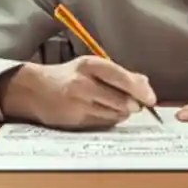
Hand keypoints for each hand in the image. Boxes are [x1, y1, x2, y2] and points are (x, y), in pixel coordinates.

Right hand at [0, 56, 157, 129]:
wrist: (36, 90)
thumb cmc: (68, 76)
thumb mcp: (91, 67)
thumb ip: (119, 74)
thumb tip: (145, 84)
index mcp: (89, 65)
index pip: (120, 77)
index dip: (139, 89)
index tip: (151, 98)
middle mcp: (83, 83)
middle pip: (120, 99)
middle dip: (134, 104)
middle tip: (138, 106)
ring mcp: (78, 103)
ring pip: (114, 113)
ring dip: (122, 112)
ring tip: (119, 107)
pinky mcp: (75, 119)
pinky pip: (103, 123)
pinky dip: (110, 119)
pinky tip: (106, 113)